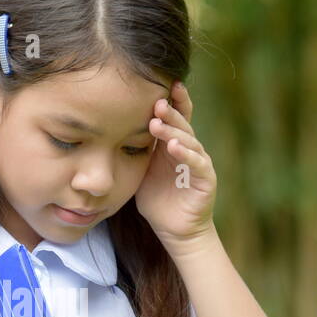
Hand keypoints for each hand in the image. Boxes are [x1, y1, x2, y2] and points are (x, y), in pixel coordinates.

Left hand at [132, 80, 217, 253]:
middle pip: (182, 124)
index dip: (171, 102)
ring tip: (158, 123)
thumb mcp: (142, 172)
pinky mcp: (206, 179)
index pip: (174, 118)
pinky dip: (186, 153)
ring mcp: (199, 163)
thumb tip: (109, 130)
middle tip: (156, 101)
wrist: (175, 231)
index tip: (160, 85)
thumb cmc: (157, 201)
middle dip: (170, 111)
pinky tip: (174, 146)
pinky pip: (197, 163)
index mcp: (172, 146)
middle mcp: (189, 150)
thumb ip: (135, 152)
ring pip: (189, 140)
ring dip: (174, 130)